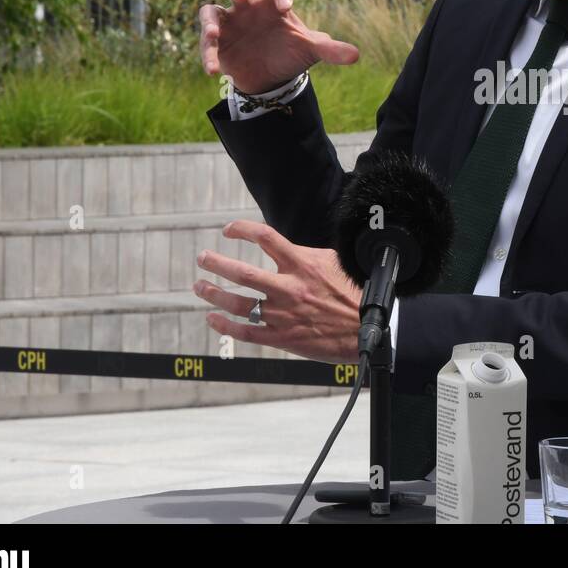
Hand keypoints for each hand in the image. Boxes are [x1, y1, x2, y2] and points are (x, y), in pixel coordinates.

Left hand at [193, 220, 363, 364]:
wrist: (367, 330)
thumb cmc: (352, 294)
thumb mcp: (333, 264)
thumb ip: (305, 256)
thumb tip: (286, 249)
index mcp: (302, 264)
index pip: (264, 237)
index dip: (242, 229)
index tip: (228, 230)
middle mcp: (288, 288)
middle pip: (242, 273)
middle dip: (216, 263)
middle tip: (202, 258)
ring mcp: (283, 314)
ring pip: (238, 303)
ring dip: (214, 294)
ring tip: (201, 287)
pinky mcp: (282, 338)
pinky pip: (245, 332)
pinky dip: (225, 325)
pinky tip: (213, 319)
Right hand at [198, 0, 358, 94]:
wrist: (271, 76)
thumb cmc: (290, 53)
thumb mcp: (311, 51)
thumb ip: (330, 50)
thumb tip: (356, 55)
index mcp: (272, 2)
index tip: (287, 7)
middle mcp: (248, 6)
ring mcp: (229, 22)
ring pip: (210, 9)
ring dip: (211, 20)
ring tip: (216, 33)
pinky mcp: (216, 42)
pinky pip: (206, 42)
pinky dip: (207, 54)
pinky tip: (213, 71)